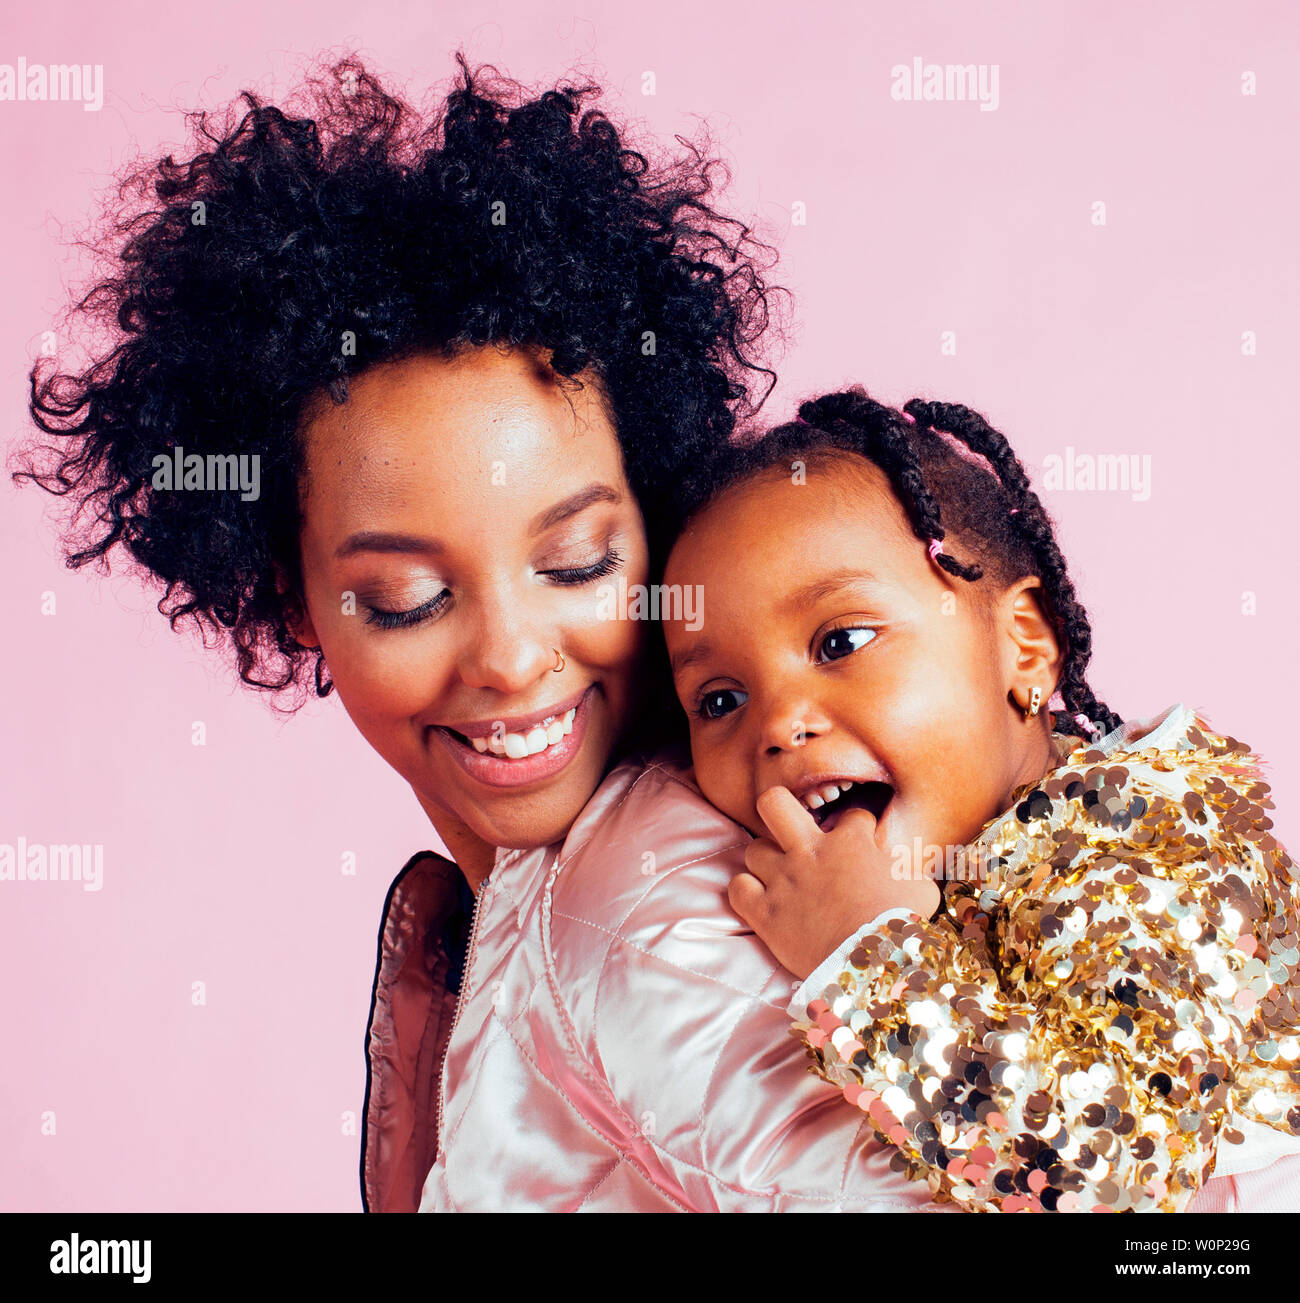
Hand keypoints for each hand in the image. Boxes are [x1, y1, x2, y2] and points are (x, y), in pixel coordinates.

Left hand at [728, 786, 940, 978]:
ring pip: (754, 850)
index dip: (855, 828)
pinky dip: (745, 893)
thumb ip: (908, 870)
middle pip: (774, 803)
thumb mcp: (921, 889)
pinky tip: (759, 900)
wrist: (872, 964)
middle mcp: (810, 852)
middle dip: (779, 810)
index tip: (858, 843)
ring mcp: (784, 880)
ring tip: (779, 876)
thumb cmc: (902, 926)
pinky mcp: (765, 912)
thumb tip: (905, 869)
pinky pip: (737, 888)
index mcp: (851, 842)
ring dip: (765, 862)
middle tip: (790, 830)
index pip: (851, 815)